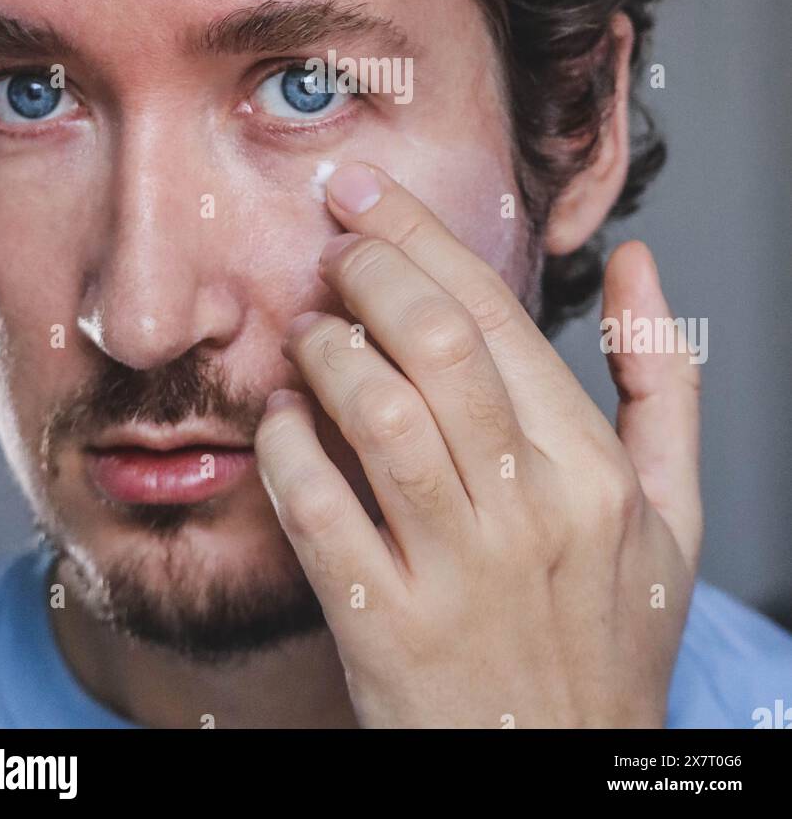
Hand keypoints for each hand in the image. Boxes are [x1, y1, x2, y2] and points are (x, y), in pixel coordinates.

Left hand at [254, 163, 701, 728]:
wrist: (563, 778)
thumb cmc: (609, 632)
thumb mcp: (671, 510)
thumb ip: (660, 378)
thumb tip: (636, 262)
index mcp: (595, 470)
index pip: (498, 315)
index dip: (419, 237)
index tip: (365, 193)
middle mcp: (530, 513)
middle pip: (437, 342)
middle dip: (369, 269)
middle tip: (333, 247)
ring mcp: (456, 575)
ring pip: (376, 413)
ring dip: (325, 349)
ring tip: (308, 330)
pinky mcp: (384, 630)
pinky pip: (315, 510)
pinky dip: (286, 445)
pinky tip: (283, 419)